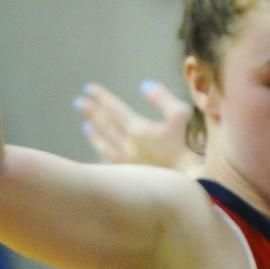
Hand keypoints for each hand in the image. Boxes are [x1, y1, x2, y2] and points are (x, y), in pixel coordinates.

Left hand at [76, 82, 200, 171]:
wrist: (190, 182)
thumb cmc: (187, 146)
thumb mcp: (180, 115)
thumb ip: (162, 98)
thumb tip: (144, 86)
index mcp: (138, 129)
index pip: (115, 109)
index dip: (102, 97)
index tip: (89, 88)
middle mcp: (127, 145)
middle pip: (105, 126)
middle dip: (92, 112)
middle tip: (79, 102)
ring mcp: (127, 163)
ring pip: (104, 146)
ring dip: (94, 134)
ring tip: (86, 126)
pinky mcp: (131, 177)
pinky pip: (110, 165)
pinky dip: (101, 156)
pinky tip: (98, 153)